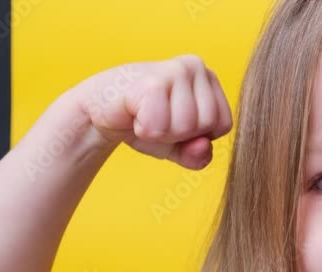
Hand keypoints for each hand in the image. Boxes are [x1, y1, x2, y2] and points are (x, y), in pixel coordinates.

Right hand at [72, 54, 233, 169]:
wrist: (98, 110)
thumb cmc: (144, 123)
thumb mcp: (179, 146)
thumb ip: (198, 155)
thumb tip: (203, 145)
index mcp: (209, 78)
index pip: (223, 125)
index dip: (197, 135)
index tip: (173, 121)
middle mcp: (196, 66)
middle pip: (206, 125)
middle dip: (178, 134)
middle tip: (155, 118)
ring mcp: (176, 70)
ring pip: (186, 126)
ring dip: (160, 132)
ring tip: (145, 114)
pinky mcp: (153, 81)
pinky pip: (161, 126)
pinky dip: (145, 130)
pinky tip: (134, 113)